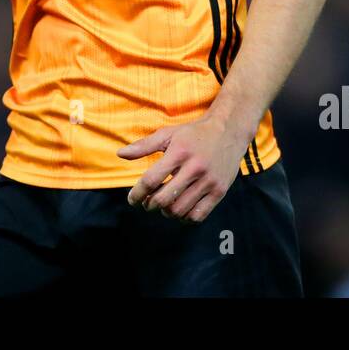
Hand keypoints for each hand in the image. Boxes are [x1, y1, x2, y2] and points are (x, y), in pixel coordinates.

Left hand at [117, 113, 252, 222]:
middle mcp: (195, 167)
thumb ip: (143, 145)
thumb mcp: (168, 133)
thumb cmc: (193, 134)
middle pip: (164, 199)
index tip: (132, 200)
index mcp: (179, 152)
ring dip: (166, 212)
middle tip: (147, 203)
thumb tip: (120, 154)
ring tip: (163, 205)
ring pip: (180, 210)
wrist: (228, 131)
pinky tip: (180, 208)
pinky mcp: (220, 191)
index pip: (151, 180)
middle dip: (150, 205)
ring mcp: (209, 181)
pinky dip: (185, 217)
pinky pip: (198, 215)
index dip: (137, 193)